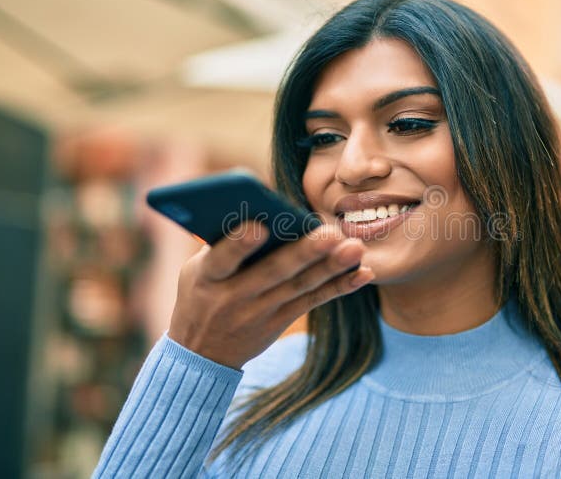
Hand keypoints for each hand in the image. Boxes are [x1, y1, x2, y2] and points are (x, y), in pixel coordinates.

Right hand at [168, 221, 373, 369]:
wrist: (200, 353)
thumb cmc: (201, 292)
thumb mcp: (197, 270)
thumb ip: (223, 243)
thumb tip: (263, 206)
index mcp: (207, 276)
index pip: (221, 259)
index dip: (238, 244)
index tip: (258, 225)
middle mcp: (234, 296)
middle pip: (273, 272)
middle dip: (304, 253)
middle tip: (332, 234)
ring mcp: (259, 312)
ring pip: (300, 286)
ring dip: (331, 267)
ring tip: (355, 249)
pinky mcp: (279, 321)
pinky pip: (312, 301)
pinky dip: (339, 287)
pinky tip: (362, 274)